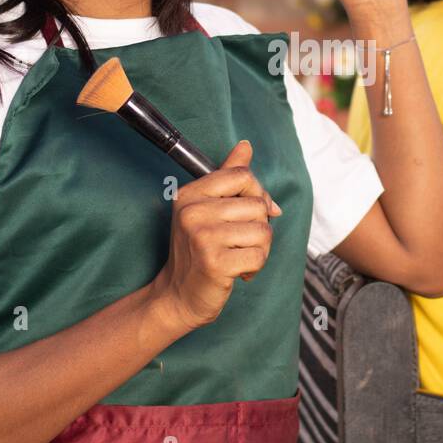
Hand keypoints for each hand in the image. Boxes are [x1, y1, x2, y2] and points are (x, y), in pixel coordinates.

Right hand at [150, 140, 281, 332]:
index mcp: (190, 194)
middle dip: (258, 227)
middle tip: (239, 243)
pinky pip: (259, 255)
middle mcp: (192, 212)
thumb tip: (245, 146)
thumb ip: (228, 177)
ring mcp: (202, 236)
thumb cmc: (198, 251)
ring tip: (238, 257)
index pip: (242, 175)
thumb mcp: (208, 209)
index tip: (255, 212)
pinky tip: (237, 271)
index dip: (258, 193)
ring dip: (259, 250)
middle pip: (257, 204)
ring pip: (263, 230)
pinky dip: (255, 267)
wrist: (179, 296)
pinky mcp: (214, 262)